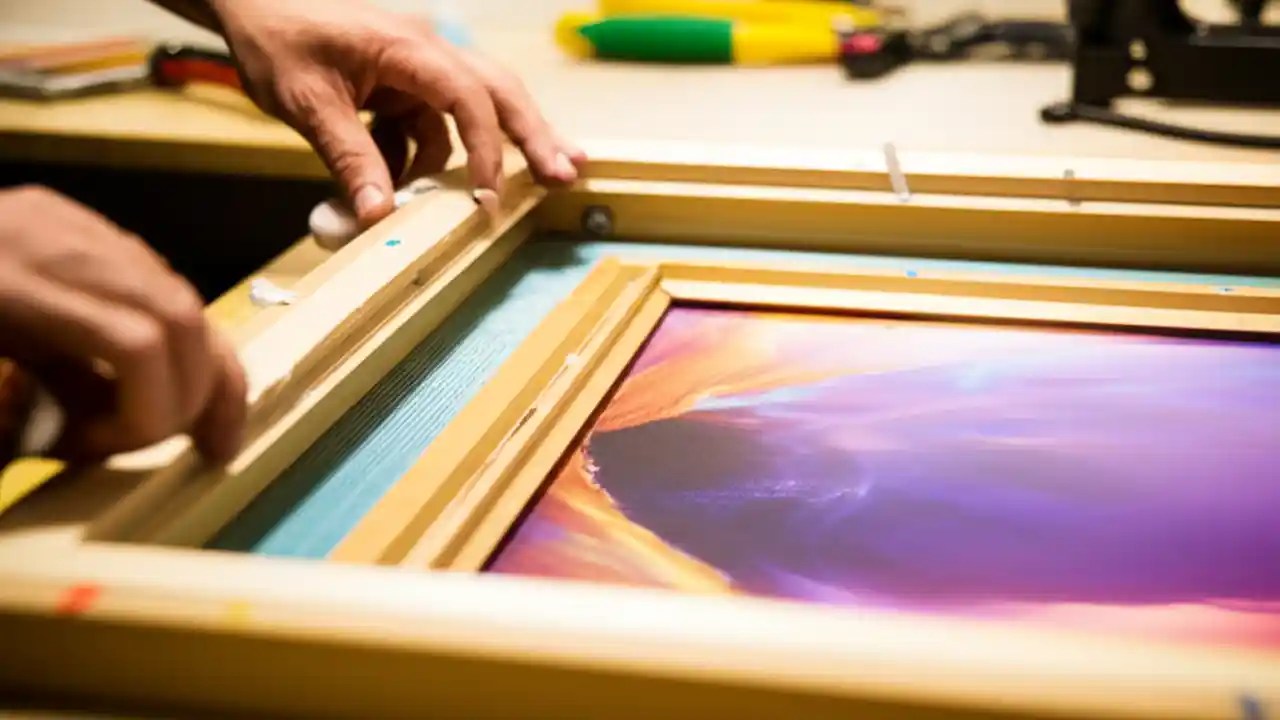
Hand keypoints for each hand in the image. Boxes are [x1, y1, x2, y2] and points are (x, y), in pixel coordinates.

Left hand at [0, 186, 246, 463]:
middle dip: (195, 391)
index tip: (103, 453)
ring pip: (178, 289)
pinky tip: (159, 376)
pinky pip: (151, 275)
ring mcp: (64, 218)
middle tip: (198, 446)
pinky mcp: (70, 217)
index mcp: (4, 284)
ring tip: (194, 421)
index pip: (138, 343)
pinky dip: (171, 333)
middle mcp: (46, 235)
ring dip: (198, 363)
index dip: (150, 413)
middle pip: (178, 312)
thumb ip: (21, 414)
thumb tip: (106, 440)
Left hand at [208, 0, 586, 225]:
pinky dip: (430, 159)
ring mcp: (417, 69)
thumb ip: (348, 158)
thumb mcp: (306, 102)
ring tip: (544, 179)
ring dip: (496, 149)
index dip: (485, 148)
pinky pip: (431, 126)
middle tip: (567, 174)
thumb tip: (379, 217)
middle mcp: (426, 51)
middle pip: (498, 91)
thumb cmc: (276, 39)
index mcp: (406, 47)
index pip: (467, 96)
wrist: (249, 3)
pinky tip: (414, 188)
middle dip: (534, 135)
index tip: (486, 196)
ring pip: (476, 107)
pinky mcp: (403, 85)